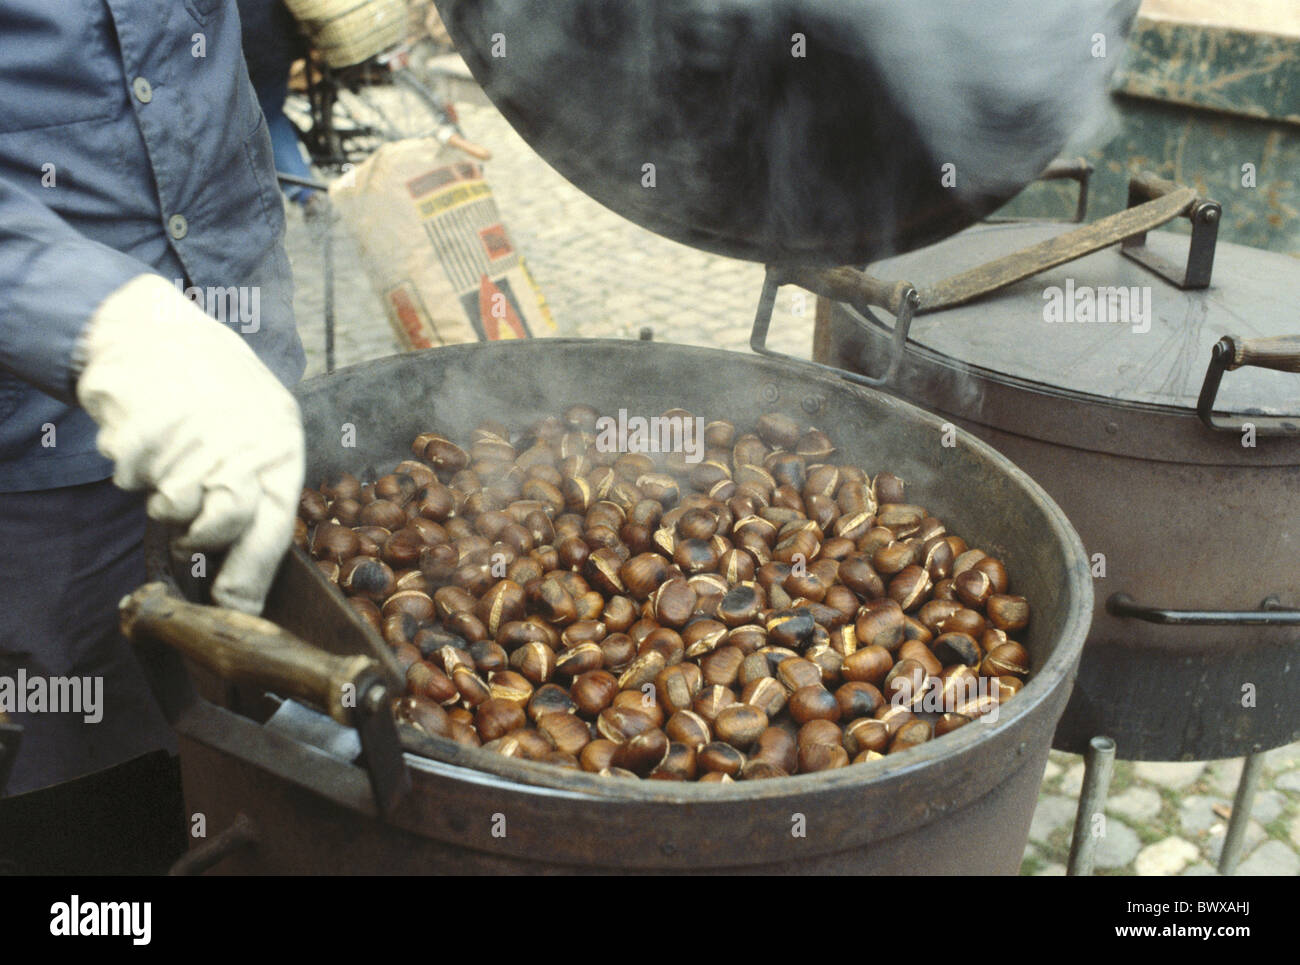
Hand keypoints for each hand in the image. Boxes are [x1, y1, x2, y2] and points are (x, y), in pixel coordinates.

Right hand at [76, 274, 304, 613]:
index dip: (251, 576)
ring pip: (170, 507)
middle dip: (199, 534)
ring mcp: (192, 437)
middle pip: (219, 525)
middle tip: (187, 524)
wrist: (153, 329)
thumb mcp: (259, 424)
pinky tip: (146, 429)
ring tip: (171, 451)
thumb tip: (247, 575)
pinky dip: (132, 463)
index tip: (234, 608)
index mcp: (282, 443)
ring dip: (162, 492)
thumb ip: (260, 486)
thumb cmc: (215, 387)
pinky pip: (132, 479)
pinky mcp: (142, 431)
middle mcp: (243, 442)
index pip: (273, 527)